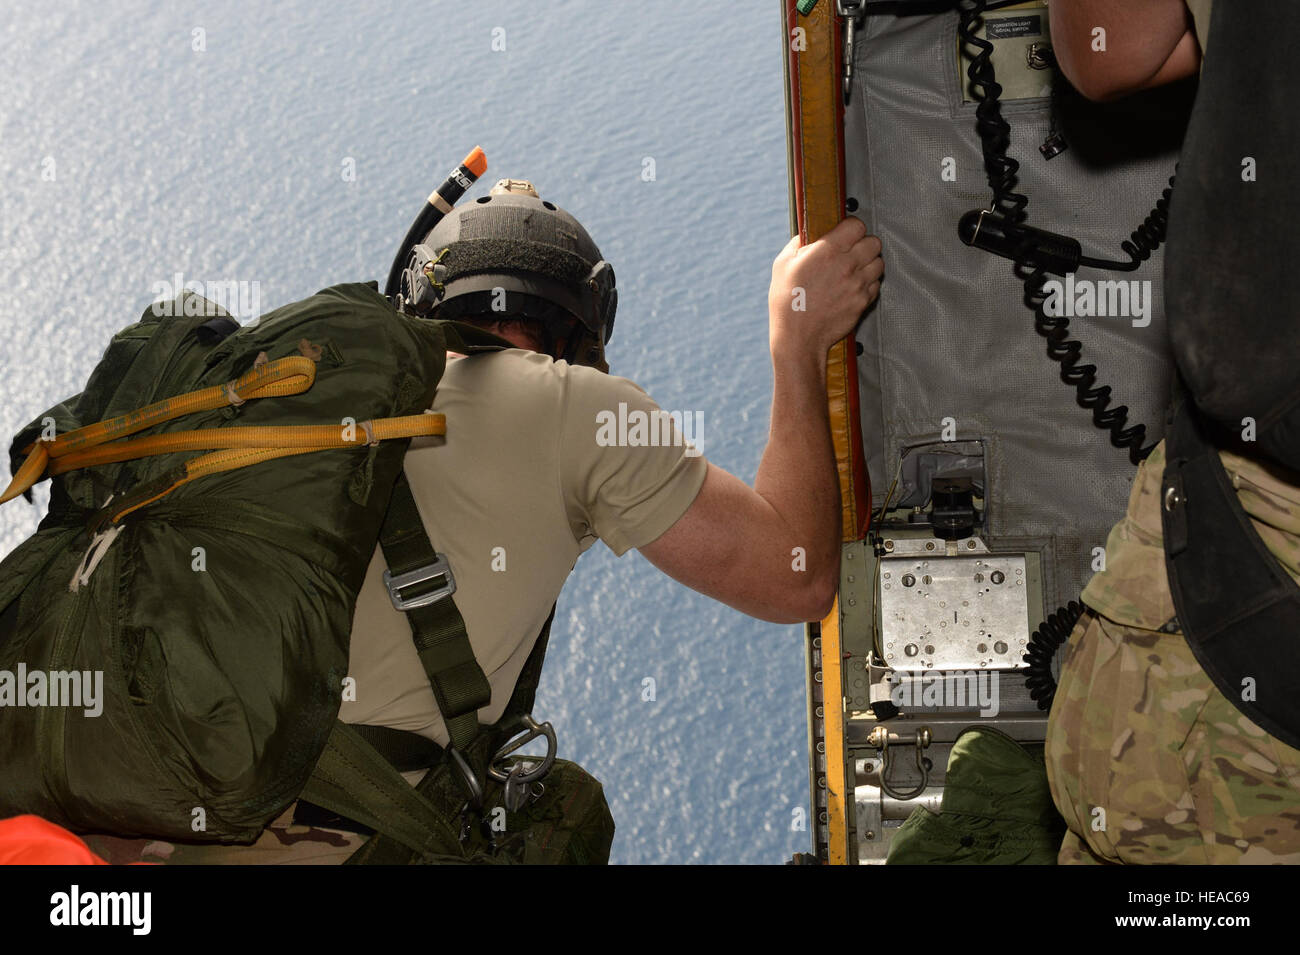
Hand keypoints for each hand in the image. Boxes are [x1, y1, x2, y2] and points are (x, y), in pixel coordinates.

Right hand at [768, 217, 882, 359]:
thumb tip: (806, 235)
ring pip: (879, 263)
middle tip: (851, 251)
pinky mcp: (863, 302)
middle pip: (874, 242)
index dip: (851, 228)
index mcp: (828, 251)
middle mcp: (847, 265)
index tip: (844, 233)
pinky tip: (853, 287)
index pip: (856, 225)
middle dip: (863, 244)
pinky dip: (868, 283)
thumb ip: (797, 244)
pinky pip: (876, 285)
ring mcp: (858, 285)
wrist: (798, 338)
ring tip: (854, 269)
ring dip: (869, 263)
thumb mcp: (782, 265)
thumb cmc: (787, 302)